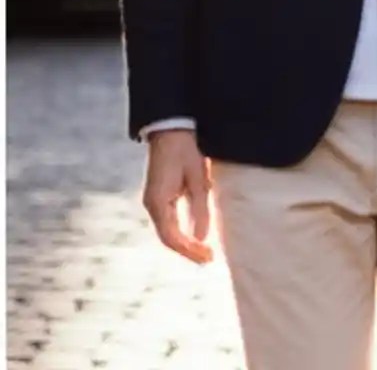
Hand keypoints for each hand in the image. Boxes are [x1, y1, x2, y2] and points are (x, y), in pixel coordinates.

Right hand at [142, 130, 213, 263]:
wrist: (170, 131)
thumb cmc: (185, 152)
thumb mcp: (198, 180)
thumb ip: (200, 209)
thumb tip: (202, 238)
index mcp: (158, 202)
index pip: (171, 237)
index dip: (189, 251)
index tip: (207, 258)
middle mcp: (151, 205)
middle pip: (168, 238)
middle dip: (188, 251)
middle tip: (209, 259)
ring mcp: (153, 201)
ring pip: (167, 231)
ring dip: (185, 243)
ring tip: (205, 252)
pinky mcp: (159, 197)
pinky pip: (168, 221)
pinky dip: (181, 232)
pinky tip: (195, 236)